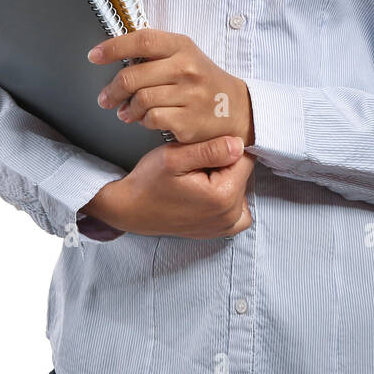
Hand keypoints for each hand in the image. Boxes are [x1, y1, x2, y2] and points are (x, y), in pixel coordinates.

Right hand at [82, 135, 254, 237]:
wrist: (130, 208)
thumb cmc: (148, 183)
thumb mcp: (174, 157)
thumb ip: (210, 149)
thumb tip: (239, 143)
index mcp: (223, 195)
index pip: (244, 156)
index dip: (224, 146)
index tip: (203, 149)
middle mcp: (229, 215)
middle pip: (243, 172)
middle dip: (224, 163)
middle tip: (195, 164)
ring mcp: (225, 226)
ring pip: (241, 187)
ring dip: (225, 178)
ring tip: (199, 176)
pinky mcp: (219, 230)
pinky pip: (238, 209)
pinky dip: (229, 198)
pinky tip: (210, 190)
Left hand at [89, 28, 253, 146]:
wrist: (238, 108)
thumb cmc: (204, 81)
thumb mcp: (186, 55)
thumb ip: (155, 53)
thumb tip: (116, 55)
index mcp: (182, 46)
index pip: (142, 41)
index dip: (113, 47)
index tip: (94, 56)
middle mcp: (186, 68)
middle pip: (134, 76)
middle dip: (113, 90)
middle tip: (106, 98)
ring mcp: (189, 95)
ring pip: (140, 100)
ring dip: (126, 109)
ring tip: (125, 112)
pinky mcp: (189, 121)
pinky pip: (153, 119)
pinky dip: (143, 121)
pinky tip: (145, 120)